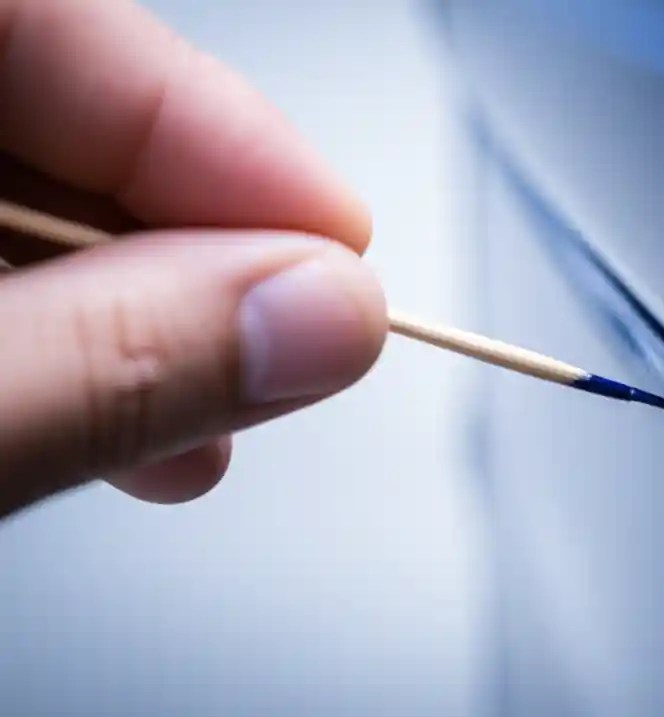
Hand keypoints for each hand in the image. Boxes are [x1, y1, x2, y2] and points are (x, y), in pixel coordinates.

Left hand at [0, 0, 386, 515]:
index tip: (336, 247)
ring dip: (131, 321)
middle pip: (52, 113)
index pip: (55, 21)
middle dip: (185, 247)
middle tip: (283, 347)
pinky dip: (50, 351)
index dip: (217, 129)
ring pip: (19, 204)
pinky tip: (97, 421)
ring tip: (197, 432)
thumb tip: (322, 315)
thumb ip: (109, 360)